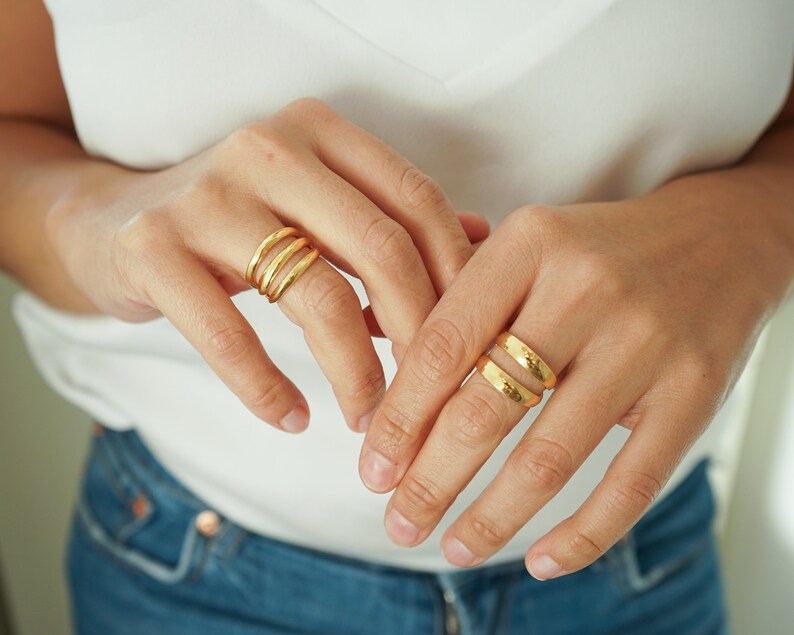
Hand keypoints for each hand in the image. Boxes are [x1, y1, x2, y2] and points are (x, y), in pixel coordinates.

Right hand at [46, 97, 485, 432]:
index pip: (418, 204)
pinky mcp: (154, 247)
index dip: (456, 281)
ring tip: (366, 419)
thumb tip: (484, 244)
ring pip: (315, 295)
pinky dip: (266, 388)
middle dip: (420, 337)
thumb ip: (394, 221)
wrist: (112, 222)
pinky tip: (291, 419)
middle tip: (427, 398)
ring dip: (354, 373)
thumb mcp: (317, 208)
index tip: (471, 345)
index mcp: (321, 134)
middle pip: (381, 249)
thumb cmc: (238, 223)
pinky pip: (228, 334)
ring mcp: (208, 195)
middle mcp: (270, 149)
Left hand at [358, 185, 789, 576]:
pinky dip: (582, 535)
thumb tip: (374, 346)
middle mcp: (586, 287)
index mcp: (530, 243)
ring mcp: (645, 341)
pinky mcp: (695, 390)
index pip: (444, 345)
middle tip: (399, 522)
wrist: (717, 238)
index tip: (372, 470)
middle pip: (486, 408)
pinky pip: (632, 482)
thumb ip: (454, 291)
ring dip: (492, 518)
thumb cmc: (595, 252)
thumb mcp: (524, 245)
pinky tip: (542, 560)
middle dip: (431, 480)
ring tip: (454, 547)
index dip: (400, 419)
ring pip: (551, 454)